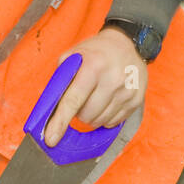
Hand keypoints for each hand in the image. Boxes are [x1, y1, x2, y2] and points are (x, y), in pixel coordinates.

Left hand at [42, 28, 147, 146]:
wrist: (128, 44)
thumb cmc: (95, 52)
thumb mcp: (73, 57)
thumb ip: (59, 81)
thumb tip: (47, 109)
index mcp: (93, 66)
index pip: (73, 100)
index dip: (60, 121)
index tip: (51, 139)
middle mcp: (113, 80)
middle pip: (86, 116)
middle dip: (79, 111)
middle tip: (83, 96)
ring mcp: (127, 92)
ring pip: (99, 122)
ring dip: (92, 115)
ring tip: (96, 96)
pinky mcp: (136, 101)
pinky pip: (113, 122)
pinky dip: (105, 116)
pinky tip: (108, 99)